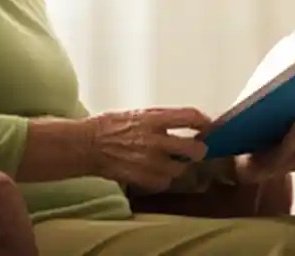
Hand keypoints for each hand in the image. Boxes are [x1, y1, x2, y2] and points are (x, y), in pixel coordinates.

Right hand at [85, 107, 210, 191]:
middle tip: (197, 149)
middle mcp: (155, 140)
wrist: (87, 145)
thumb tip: (185, 122)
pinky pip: (165, 181)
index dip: (204, 122)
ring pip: (181, 168)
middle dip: (199, 150)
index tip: (207, 126)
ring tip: (170, 161)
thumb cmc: (110, 126)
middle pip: (194, 149)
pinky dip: (163, 178)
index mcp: (154, 119)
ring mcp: (150, 162)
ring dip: (179, 165)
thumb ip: (162, 119)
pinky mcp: (143, 178)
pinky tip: (155, 170)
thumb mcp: (138, 113)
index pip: (191, 117)